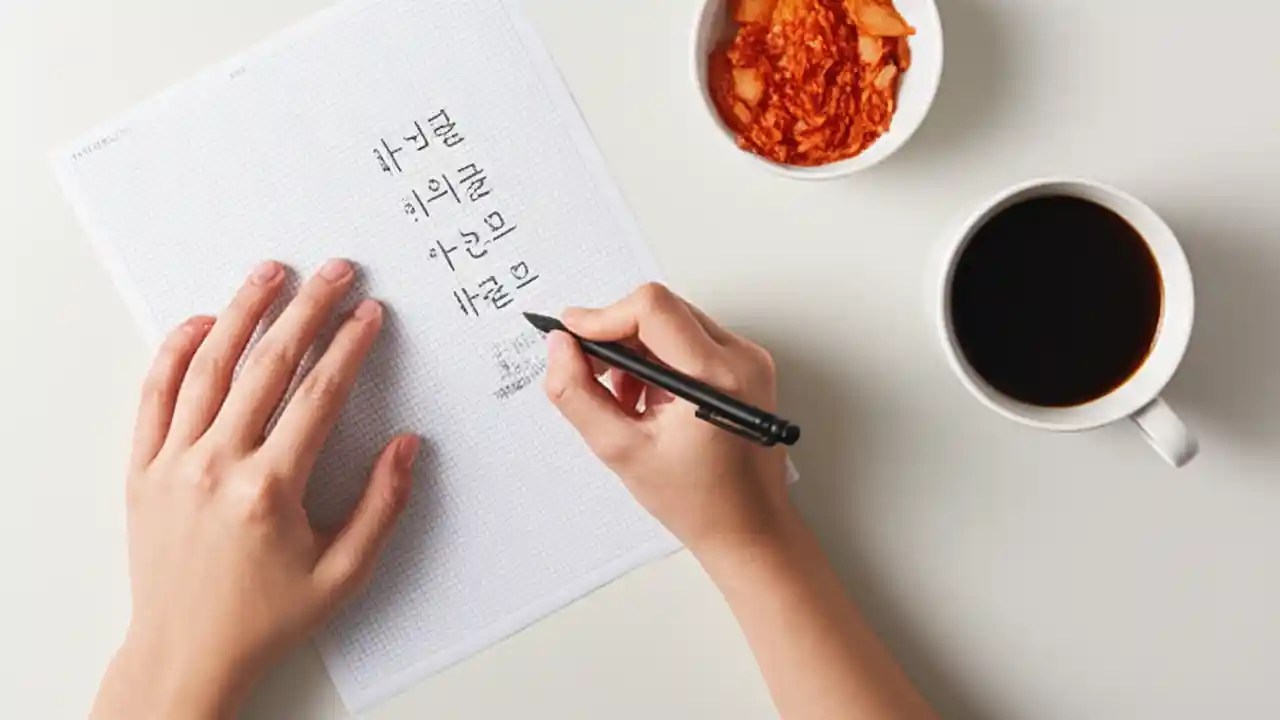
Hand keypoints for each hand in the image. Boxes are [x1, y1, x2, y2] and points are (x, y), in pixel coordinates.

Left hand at [93, 259, 417, 719]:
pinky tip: (201, 323)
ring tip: (270, 273)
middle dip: (306, 310)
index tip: (368, 314)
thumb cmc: (266, 617)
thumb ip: (382, 506)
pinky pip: (155, 395)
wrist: (185, 652)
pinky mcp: (142, 469)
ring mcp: (172, 463)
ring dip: (241, 312)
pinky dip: (176, 352)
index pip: (317, 395)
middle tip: (334, 272)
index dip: (348, 347)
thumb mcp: (344, 574)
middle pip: (266, 366)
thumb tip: (408, 445)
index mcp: (269, 490)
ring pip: (208, 367)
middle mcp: (216, 466)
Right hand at [543, 283, 789, 553]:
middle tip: (591, 372)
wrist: (749, 527)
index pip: (652, 309)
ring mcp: (748, 359)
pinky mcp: (746, 366)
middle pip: (661, 310)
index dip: (602, 317)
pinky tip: (649, 400)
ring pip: (673, 321)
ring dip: (637, 350)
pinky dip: (660, 359)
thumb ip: (578, 394)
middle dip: (617, 336)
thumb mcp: (621, 450)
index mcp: (716, 377)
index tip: (572, 337)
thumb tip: (559, 347)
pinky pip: (690, 339)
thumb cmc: (697, 501)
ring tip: (626, 400)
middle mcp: (741, 358)